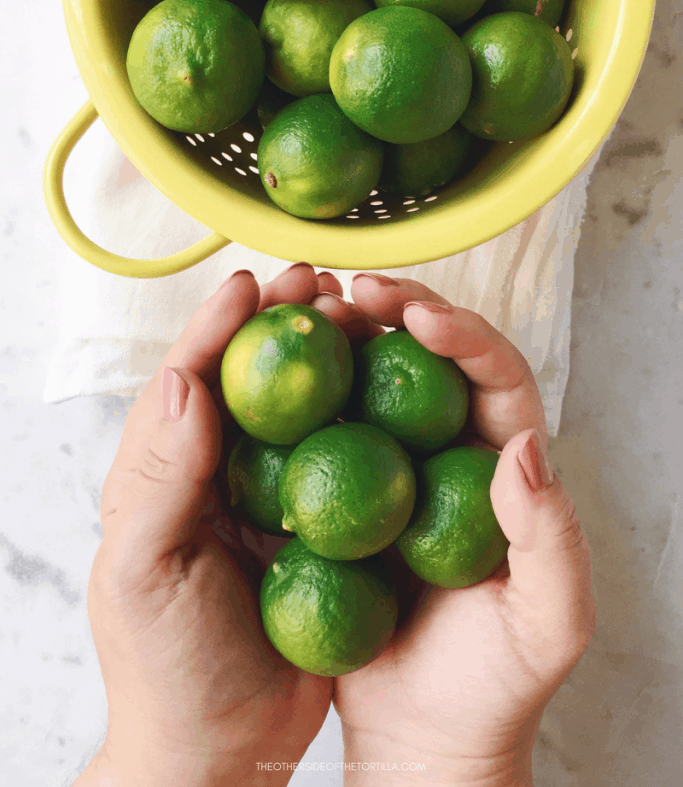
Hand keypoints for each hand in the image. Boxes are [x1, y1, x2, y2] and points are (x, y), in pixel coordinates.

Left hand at [77, 263, 342, 786]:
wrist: (222, 750)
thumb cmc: (165, 669)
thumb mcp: (143, 575)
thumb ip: (160, 479)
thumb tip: (182, 381)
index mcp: (163, 474)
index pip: (188, 380)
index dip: (217, 327)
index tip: (254, 283)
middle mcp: (215, 473)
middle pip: (249, 379)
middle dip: (280, 323)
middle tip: (320, 282)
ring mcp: (268, 498)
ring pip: (299, 409)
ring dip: (329, 359)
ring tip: (362, 315)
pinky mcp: (315, 528)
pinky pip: (341, 459)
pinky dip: (364, 417)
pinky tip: (396, 390)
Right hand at [314, 275, 595, 786]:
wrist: (425, 735)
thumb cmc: (497, 684)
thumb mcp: (548, 622)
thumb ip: (551, 539)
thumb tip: (521, 449)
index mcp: (504, 464)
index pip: (493, 374)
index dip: (460, 333)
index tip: (415, 315)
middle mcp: (449, 453)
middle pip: (427, 359)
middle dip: (395, 310)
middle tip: (350, 290)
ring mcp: (393, 471)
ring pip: (370, 384)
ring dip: (342, 341)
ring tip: (305, 311)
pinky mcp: (344, 495)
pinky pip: (321, 434)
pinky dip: (298, 401)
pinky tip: (267, 385)